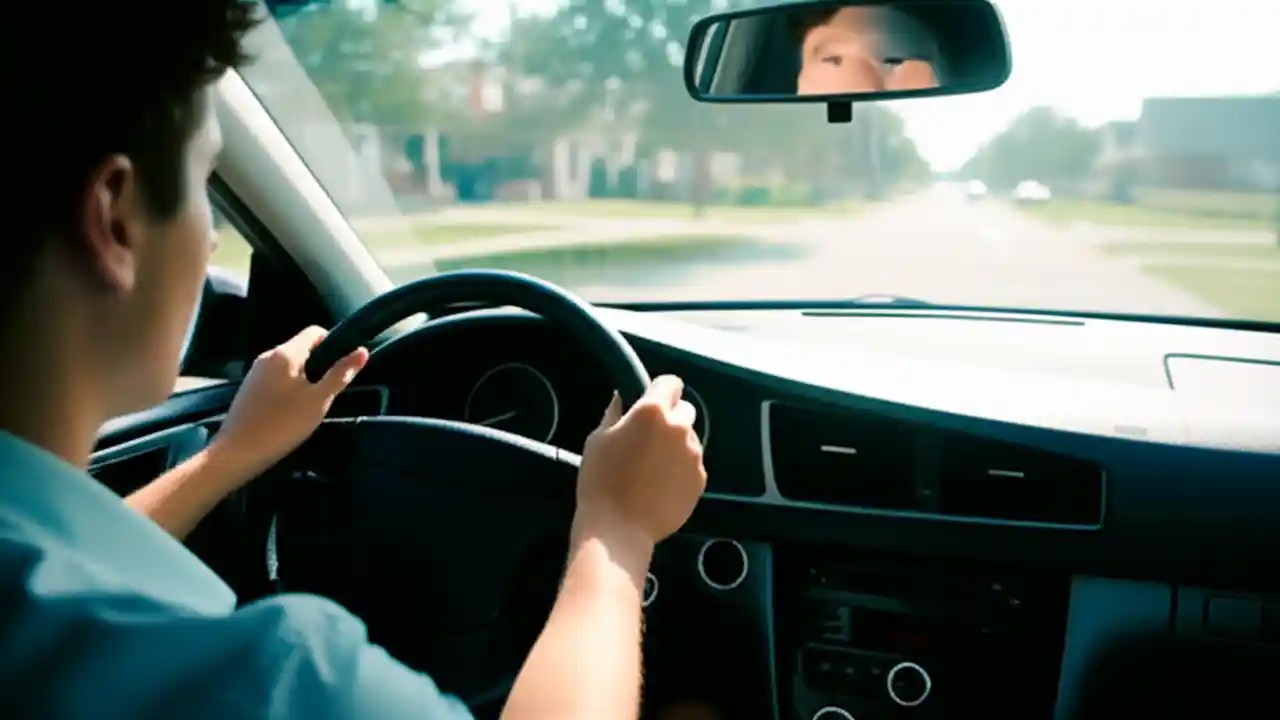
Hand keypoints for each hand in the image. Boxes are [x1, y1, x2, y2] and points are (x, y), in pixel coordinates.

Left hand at [209, 326, 367, 480]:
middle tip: (327, 393)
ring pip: (289, 366)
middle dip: (319, 365)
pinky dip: (288, 389)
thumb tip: (362, 351)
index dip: (334, 344)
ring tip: (309, 406)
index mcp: (286, 353)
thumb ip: (340, 374)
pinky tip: (289, 412)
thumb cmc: (283, 424)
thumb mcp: (319, 400)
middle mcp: (268, 355)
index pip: (315, 332)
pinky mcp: (248, 388)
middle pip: (302, 349)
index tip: (342, 368)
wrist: (238, 452)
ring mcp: (255, 371)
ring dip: (304, 379)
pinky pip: (276, 378)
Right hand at [574, 375, 706, 547]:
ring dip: (675, 445)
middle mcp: (679, 428)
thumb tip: (621, 399)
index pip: (671, 382)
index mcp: (652, 411)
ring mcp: (693, 455)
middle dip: (670, 418)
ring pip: (689, 439)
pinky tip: (659, 485)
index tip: (651, 401)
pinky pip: (692, 464)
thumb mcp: (597, 440)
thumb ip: (614, 413)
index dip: (661, 391)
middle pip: (685, 410)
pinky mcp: (700, 479)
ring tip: (651, 467)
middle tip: (648, 438)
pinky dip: (680, 469)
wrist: (618, 528)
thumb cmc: (600, 481)